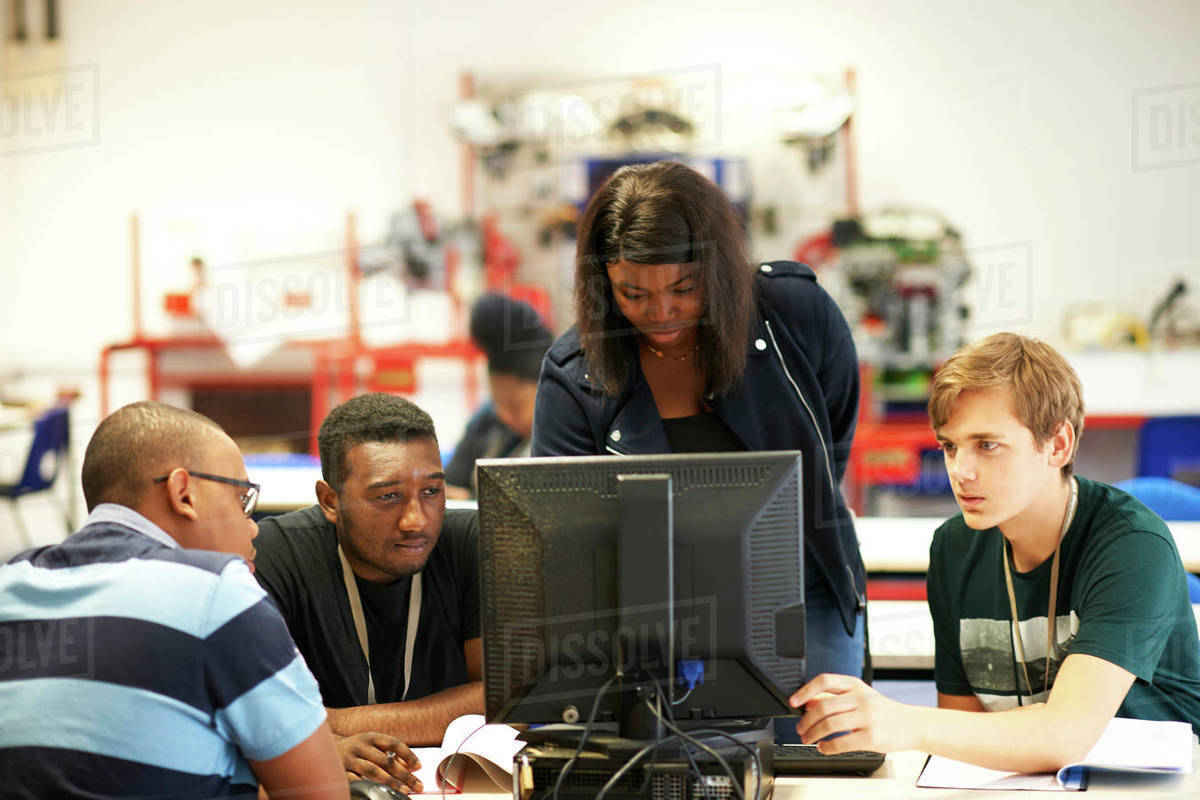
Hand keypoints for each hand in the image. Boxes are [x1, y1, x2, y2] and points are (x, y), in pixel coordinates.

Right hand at [336, 731, 422, 793]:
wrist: (325, 748)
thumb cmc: (355, 748)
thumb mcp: (371, 745)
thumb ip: (389, 753)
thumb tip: (410, 766)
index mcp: (371, 737)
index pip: (394, 743)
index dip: (408, 755)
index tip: (418, 766)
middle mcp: (361, 746)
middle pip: (385, 760)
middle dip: (403, 774)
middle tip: (416, 785)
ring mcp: (350, 759)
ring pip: (372, 771)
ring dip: (389, 781)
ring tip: (402, 790)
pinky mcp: (340, 771)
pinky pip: (356, 781)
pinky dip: (367, 786)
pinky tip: (377, 792)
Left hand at [788, 673, 916, 753]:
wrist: (912, 724)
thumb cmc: (884, 711)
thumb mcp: (861, 696)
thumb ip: (836, 697)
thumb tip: (809, 701)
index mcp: (855, 685)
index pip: (825, 681)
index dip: (805, 691)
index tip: (794, 701)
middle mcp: (861, 698)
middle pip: (823, 706)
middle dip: (806, 720)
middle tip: (800, 729)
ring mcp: (867, 717)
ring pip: (830, 724)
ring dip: (813, 734)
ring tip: (808, 739)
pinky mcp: (871, 736)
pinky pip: (842, 742)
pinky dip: (828, 746)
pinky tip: (824, 747)